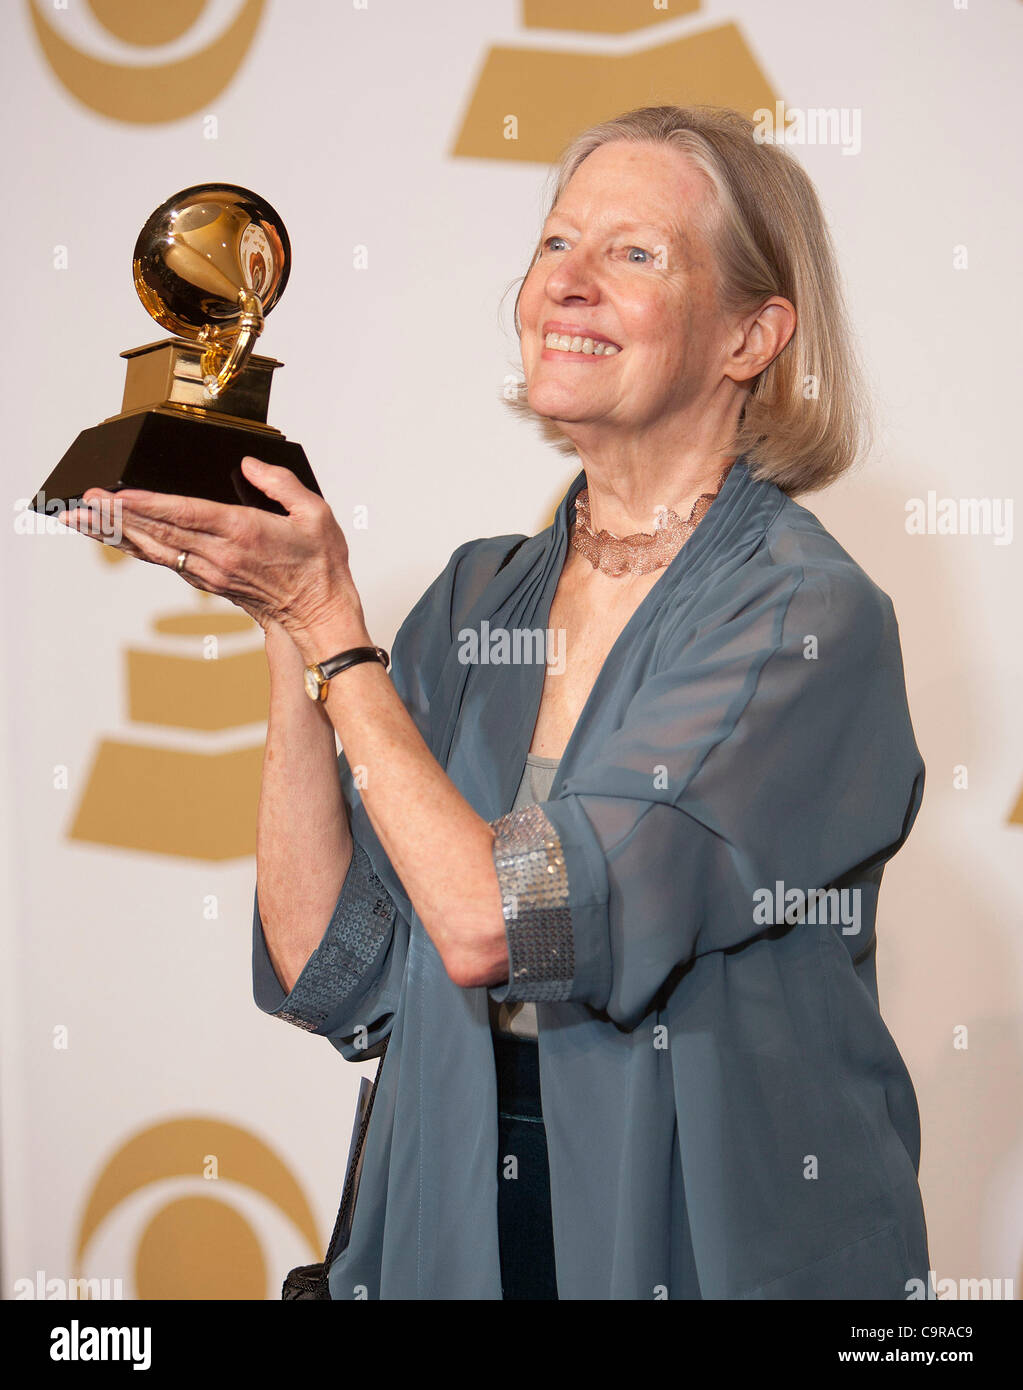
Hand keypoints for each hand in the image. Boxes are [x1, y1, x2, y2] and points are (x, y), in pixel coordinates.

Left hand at [61, 458, 365, 646]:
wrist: (320, 619)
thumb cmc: (322, 569)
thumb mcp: (316, 514)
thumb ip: (280, 483)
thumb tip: (250, 465)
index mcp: (243, 533)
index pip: (184, 514)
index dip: (145, 505)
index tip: (114, 495)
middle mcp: (220, 555)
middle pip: (158, 532)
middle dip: (115, 516)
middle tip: (81, 503)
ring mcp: (211, 572)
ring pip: (156, 549)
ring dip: (117, 533)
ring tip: (84, 520)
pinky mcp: (210, 582)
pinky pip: (167, 561)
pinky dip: (139, 548)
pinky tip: (121, 538)